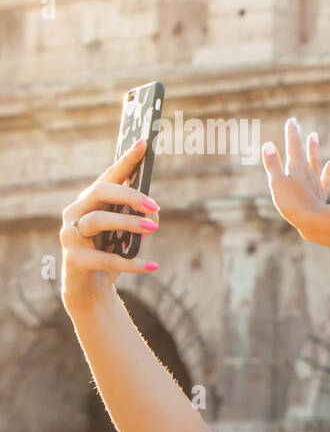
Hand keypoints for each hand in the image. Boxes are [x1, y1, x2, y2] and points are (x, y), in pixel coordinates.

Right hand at [60, 138, 160, 309]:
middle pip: (100, 192)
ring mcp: (70, 235)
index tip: (144, 143)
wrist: (90, 288)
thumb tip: (154, 214)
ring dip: (129, 224)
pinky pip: (106, 259)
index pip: (109, 176)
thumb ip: (139, 218)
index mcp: (90, 201)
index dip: (126, 159)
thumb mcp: (127, 234)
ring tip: (155, 229)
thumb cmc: (110, 253)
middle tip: (158, 208)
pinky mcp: (74, 260)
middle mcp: (75, 213)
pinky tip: (153, 266)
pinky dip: (132, 263)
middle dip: (130, 196)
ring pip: (98, 221)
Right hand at [262, 118, 329, 234]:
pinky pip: (325, 178)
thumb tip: (268, 144)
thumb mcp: (277, 183)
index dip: (291, 133)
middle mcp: (308, 172)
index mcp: (296, 167)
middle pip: (302, 151)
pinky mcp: (320, 194)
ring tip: (314, 136)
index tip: (292, 121)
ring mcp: (315, 182)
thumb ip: (273, 164)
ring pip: (314, 162)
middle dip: (298, 138)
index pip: (293, 146)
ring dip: (313, 149)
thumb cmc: (292, 203)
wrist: (314, 222)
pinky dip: (329, 170)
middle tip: (298, 125)